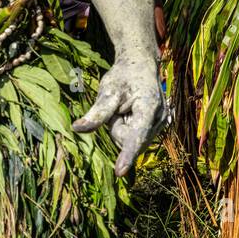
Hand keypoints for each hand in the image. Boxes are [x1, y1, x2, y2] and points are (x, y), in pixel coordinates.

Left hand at [72, 51, 167, 174]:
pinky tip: (130, 114)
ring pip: (131, 142)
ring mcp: (160, 124)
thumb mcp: (108, 90)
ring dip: (123, 129)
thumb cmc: (124, 75)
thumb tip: (78, 129)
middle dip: (118, 128)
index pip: (136, 136)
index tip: (119, 172)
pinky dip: (128, 129)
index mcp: (149, 106)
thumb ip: (97, 112)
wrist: (141, 65)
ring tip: (124, 110)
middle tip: (117, 109)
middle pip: (129, 141)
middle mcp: (159, 118)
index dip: (127, 155)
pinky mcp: (156, 128)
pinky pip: (135, 139)